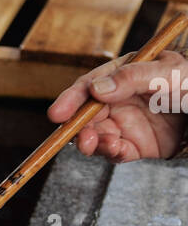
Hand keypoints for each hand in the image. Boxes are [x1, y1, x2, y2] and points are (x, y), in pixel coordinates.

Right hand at [47, 50, 187, 161]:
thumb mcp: (167, 72)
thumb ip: (132, 78)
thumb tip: (97, 89)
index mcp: (121, 76)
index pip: (88, 86)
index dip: (70, 99)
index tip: (57, 114)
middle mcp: (117, 101)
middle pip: (86, 116)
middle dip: (78, 128)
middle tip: (83, 138)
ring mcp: (125, 124)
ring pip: (97, 137)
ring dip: (94, 143)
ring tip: (107, 144)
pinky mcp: (135, 145)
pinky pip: (116, 152)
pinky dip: (112, 153)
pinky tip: (118, 149)